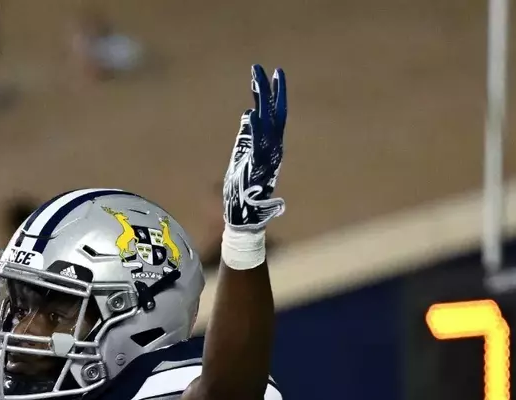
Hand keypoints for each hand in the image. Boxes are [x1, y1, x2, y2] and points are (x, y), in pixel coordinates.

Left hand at [222, 65, 287, 232]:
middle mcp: (271, 147)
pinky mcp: (256, 168)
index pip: (273, 113)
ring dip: (262, 103)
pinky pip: (257, 146)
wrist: (244, 215)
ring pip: (267, 124)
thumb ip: (246, 135)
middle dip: (268, 91)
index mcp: (267, 144)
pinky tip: (251, 114)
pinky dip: (254, 130)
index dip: (272, 93)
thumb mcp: (242, 155)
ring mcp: (265, 157)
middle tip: (264, 69)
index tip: (270, 73)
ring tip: (257, 81)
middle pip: (273, 113)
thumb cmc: (242, 188)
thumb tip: (247, 113)